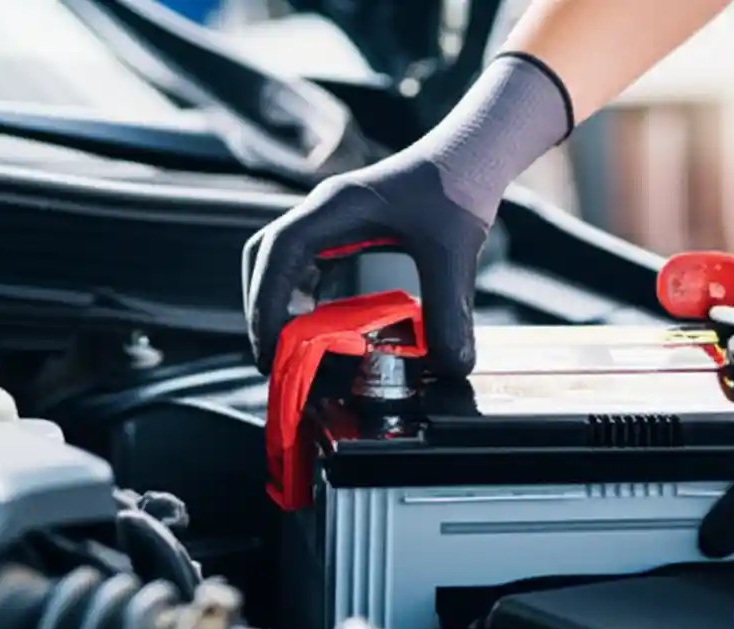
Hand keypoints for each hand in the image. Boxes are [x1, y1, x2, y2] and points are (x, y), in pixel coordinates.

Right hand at [243, 155, 486, 376]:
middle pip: (266, 258)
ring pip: (284, 262)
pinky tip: (325, 328)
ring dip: (281, 303)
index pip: (277, 254)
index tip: (269, 349)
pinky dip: (307, 297)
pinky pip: (311, 265)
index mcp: (335, 207)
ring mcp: (333, 219)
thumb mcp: (454, 254)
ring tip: (294, 351)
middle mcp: (325, 211)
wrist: (471, 156)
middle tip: (273, 356)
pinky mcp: (349, 229)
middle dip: (262, 307)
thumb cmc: (457, 189)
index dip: (264, 303)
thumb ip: (451, 310)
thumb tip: (451, 366)